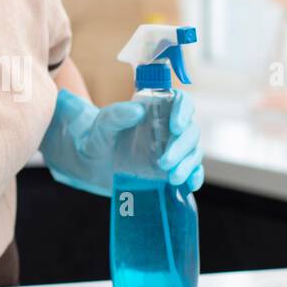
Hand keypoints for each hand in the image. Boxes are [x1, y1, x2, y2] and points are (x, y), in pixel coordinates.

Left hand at [39, 87, 203, 197]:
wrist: (92, 164)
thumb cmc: (98, 137)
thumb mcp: (102, 124)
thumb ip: (116, 115)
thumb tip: (137, 111)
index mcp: (156, 109)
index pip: (180, 101)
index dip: (183, 110)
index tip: (176, 126)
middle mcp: (169, 128)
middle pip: (189, 130)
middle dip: (182, 146)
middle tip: (164, 162)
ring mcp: (173, 149)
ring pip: (193, 152)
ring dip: (187, 164)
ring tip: (172, 178)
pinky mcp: (173, 169)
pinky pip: (192, 171)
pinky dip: (194, 177)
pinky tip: (190, 185)